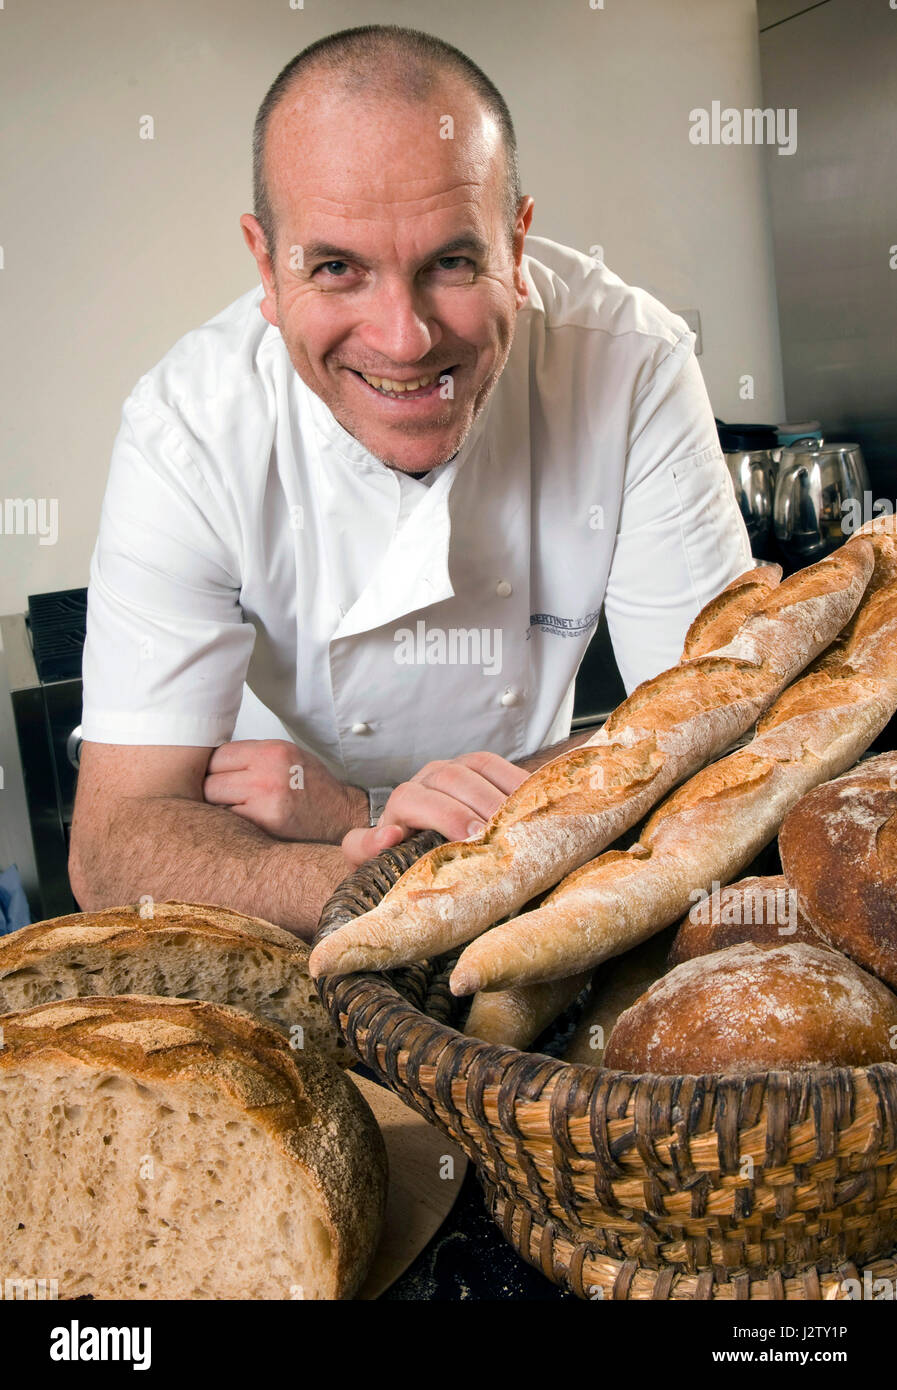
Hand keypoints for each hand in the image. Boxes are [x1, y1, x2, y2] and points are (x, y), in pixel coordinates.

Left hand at [203, 740, 365, 843]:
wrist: (342, 817)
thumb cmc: (314, 790)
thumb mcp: (288, 757)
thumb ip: (253, 757)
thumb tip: (213, 762)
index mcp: (272, 751)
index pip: (218, 754)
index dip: (212, 769)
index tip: (215, 778)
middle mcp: (268, 770)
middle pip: (210, 778)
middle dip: (210, 789)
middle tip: (221, 798)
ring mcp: (265, 795)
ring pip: (213, 799)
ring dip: (216, 807)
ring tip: (232, 810)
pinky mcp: (265, 820)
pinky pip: (227, 819)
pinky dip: (229, 823)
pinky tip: (243, 824)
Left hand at [340, 750, 528, 869]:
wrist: (416, 836)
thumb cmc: (399, 853)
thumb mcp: (371, 855)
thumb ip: (366, 848)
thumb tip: (389, 836)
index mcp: (403, 799)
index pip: (414, 799)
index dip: (442, 816)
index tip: (467, 837)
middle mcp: (428, 778)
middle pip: (450, 780)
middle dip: (476, 805)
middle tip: (497, 832)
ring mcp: (458, 768)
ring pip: (479, 767)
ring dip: (501, 792)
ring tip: (521, 819)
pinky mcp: (483, 768)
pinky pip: (501, 766)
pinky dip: (519, 783)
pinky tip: (535, 802)